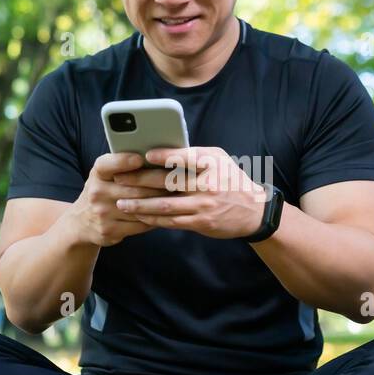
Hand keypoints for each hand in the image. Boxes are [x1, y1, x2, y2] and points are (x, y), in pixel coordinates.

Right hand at [68, 151, 170, 246]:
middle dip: (159, 184)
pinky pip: (139, 224)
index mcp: (97, 174)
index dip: (123, 161)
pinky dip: (155, 219)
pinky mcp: (109, 230)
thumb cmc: (102, 191)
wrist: (81, 222)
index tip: (140, 158)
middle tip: (178, 180)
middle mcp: (96, 192)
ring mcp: (102, 213)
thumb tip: (156, 156)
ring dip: (161, 203)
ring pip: (140, 207)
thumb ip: (122, 166)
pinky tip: (166, 214)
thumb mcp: (104, 175)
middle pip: (134, 188)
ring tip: (177, 197)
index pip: (107, 164)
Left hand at [111, 146, 267, 239]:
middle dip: (140, 181)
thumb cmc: (231, 179)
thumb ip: (195, 155)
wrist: (253, 211)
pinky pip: (172, 221)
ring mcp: (204, 205)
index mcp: (212, 164)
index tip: (144, 155)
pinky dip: (153, 218)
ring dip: (141, 205)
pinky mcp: (201, 222)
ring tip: (122, 202)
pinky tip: (139, 215)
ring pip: (165, 205)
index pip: (185, 157)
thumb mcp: (220, 160)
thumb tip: (163, 151)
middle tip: (120, 179)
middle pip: (168, 182)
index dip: (164, 156)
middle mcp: (208, 185)